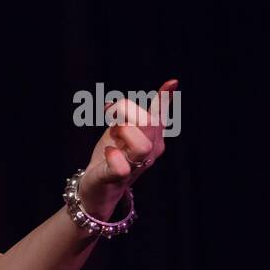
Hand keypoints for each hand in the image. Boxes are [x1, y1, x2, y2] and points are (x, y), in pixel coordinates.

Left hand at [79, 78, 175, 217]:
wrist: (96, 187)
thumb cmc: (109, 157)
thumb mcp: (117, 132)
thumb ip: (122, 117)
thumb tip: (113, 103)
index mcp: (152, 138)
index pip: (160, 116)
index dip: (165, 99)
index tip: (172, 82)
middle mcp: (150, 152)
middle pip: (149, 123)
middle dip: (127, 111)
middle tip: (111, 115)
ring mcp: (136, 165)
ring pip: (142, 145)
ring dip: (123, 132)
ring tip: (112, 135)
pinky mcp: (118, 178)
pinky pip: (122, 167)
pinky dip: (114, 156)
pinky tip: (109, 152)